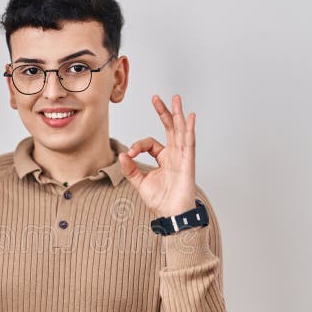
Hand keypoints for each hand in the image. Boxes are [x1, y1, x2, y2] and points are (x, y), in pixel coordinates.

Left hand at [118, 94, 196, 217]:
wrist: (171, 214)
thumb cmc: (160, 200)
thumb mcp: (139, 182)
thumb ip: (130, 168)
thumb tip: (122, 155)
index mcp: (164, 158)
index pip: (150, 143)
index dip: (138, 145)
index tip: (129, 154)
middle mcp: (174, 154)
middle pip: (170, 128)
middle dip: (164, 112)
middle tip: (157, 97)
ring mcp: (182, 157)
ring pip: (180, 131)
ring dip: (177, 115)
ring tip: (176, 99)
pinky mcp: (188, 163)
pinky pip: (189, 143)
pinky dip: (189, 129)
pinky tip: (189, 117)